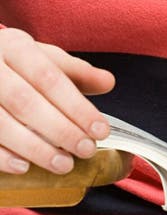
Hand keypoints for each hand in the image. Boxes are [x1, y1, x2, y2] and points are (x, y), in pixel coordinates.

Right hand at [0, 28, 114, 173]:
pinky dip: (2, 156)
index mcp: (16, 47)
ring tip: (63, 165)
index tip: (101, 129)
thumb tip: (109, 83)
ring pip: (2, 123)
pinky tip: (24, 167)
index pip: (50, 78)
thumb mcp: (42, 57)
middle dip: (60, 129)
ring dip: (34, 148)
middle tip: (85, 149)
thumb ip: (75, 72)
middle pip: (26, 102)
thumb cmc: (14, 63)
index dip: (76, 106)